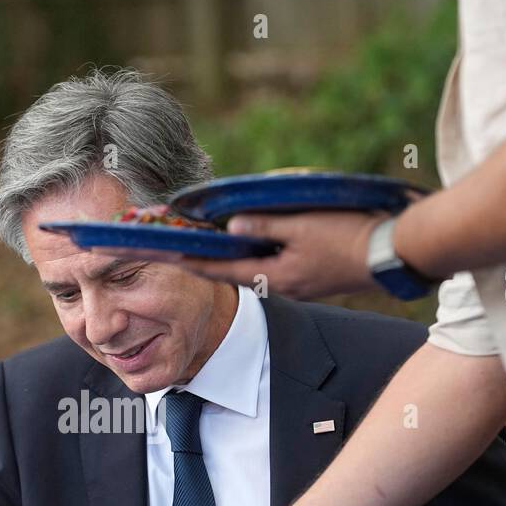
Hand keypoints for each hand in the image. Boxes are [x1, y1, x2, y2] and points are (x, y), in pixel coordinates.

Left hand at [92, 210, 385, 300]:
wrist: (397, 253)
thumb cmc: (354, 235)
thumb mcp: (306, 225)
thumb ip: (264, 226)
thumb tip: (225, 226)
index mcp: (260, 272)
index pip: (194, 263)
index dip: (154, 254)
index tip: (112, 248)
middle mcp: (263, 279)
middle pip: (200, 264)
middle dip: (156, 254)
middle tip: (108, 244)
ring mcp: (279, 277)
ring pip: (225, 261)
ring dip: (189, 251)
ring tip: (146, 238)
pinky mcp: (295, 271)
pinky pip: (250, 259)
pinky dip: (224, 249)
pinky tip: (212, 238)